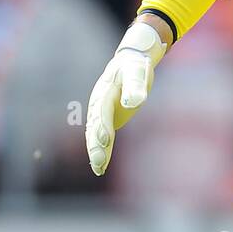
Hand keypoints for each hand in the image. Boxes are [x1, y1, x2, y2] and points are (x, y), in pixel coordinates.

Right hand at [85, 20, 166, 176]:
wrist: (129, 62)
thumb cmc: (134, 66)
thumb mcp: (137, 71)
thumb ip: (135, 86)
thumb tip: (133, 102)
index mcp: (104, 91)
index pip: (102, 111)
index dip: (102, 125)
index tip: (103, 140)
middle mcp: (98, 104)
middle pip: (96, 127)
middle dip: (97, 145)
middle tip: (99, 163)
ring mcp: (100, 113)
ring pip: (95, 135)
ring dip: (97, 152)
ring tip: (99, 169)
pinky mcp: (106, 120)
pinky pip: (101, 138)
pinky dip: (101, 151)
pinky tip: (100, 166)